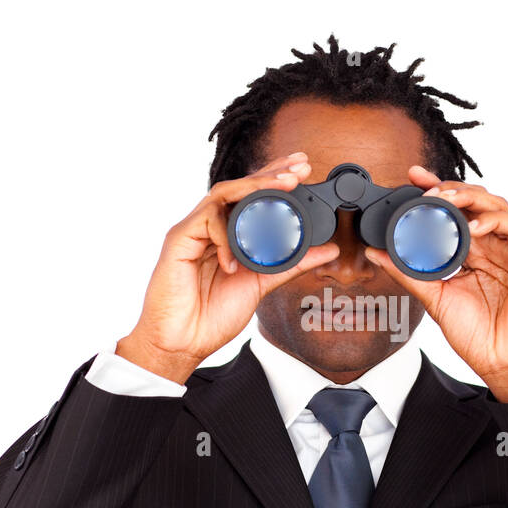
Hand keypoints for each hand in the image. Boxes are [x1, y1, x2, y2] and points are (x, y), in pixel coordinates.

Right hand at [117, 152, 338, 383]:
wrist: (182, 342)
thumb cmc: (212, 314)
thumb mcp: (262, 284)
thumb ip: (292, 264)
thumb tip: (328, 250)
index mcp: (228, 233)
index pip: (252, 196)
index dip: (276, 177)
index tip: (303, 168)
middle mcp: (210, 226)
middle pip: (239, 186)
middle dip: (272, 172)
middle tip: (300, 166)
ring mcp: (193, 231)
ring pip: (223, 193)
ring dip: (255, 186)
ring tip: (284, 186)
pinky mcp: (179, 240)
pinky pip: (205, 221)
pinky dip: (226, 234)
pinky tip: (235, 259)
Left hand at [363, 165, 507, 401]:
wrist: (503, 363)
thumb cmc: (476, 335)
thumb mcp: (435, 297)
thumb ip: (408, 273)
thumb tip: (376, 253)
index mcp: (472, 253)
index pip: (455, 212)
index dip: (437, 190)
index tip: (413, 177)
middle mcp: (493, 246)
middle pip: (476, 202)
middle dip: (451, 188)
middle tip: (426, 188)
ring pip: (497, 206)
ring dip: (470, 198)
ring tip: (447, 200)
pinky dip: (494, 220)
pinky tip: (473, 227)